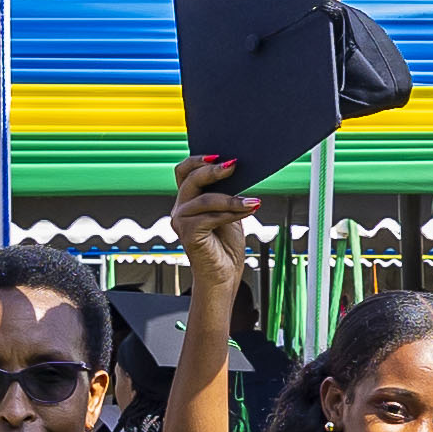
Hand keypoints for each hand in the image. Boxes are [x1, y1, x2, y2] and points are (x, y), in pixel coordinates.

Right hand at [170, 156, 256, 325]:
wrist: (222, 276)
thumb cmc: (225, 246)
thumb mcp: (228, 212)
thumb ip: (225, 194)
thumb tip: (236, 171)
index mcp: (187, 200)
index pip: (184, 171)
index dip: (198, 159)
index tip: (220, 155)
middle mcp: (180, 209)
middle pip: (190, 178)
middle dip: (213, 170)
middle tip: (234, 166)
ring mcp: (181, 221)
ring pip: (205, 199)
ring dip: (232, 198)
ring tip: (252, 202)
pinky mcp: (188, 234)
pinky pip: (212, 216)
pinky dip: (232, 213)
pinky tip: (249, 210)